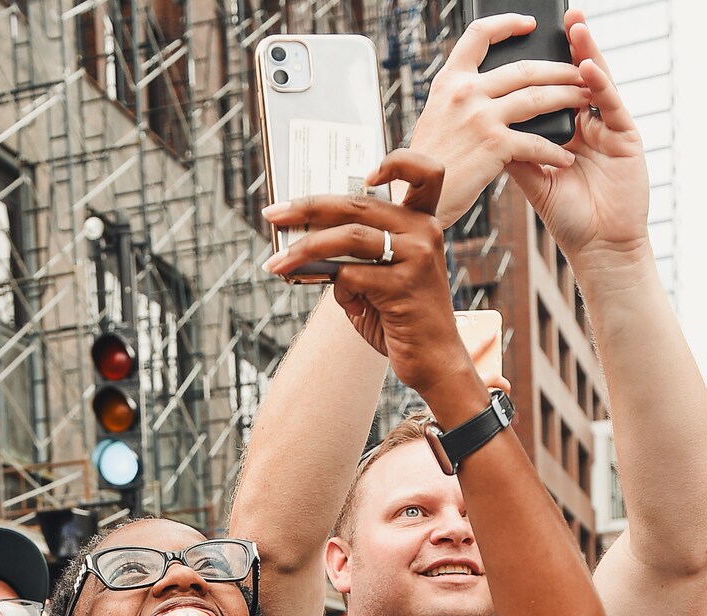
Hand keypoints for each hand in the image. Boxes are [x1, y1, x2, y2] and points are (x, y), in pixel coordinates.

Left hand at [264, 153, 473, 397]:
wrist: (433, 361)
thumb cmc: (401, 319)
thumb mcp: (379, 278)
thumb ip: (353, 257)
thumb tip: (304, 246)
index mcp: (421, 222)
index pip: (424, 172)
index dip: (396, 162)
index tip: (365, 173)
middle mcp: (423, 231)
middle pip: (357, 203)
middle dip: (307, 206)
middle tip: (272, 213)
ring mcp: (416, 256)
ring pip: (348, 236)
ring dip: (304, 249)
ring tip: (275, 263)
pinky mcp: (403, 286)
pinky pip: (351, 276)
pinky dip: (337, 290)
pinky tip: (346, 305)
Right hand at [409, 13, 588, 227]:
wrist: (415, 202)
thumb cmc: (426, 168)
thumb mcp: (435, 119)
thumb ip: (459, 101)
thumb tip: (488, 90)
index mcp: (449, 81)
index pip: (480, 35)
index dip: (507, 23)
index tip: (530, 25)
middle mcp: (466, 92)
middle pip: (524, 67)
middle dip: (558, 69)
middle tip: (579, 73)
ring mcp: (481, 117)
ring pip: (537, 97)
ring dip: (567, 98)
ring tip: (585, 102)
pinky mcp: (494, 145)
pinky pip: (535, 141)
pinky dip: (554, 150)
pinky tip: (565, 156)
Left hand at [506, 11, 649, 266]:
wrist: (598, 248)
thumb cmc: (568, 219)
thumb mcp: (534, 181)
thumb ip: (514, 152)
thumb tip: (483, 126)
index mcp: (562, 132)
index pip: (550, 91)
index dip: (540, 66)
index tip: (525, 40)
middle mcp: (586, 124)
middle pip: (574, 78)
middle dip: (566, 47)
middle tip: (558, 16)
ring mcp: (607, 127)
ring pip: (596, 82)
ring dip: (585, 53)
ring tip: (574, 26)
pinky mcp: (625, 136)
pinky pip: (610, 105)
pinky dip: (600, 85)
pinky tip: (586, 68)